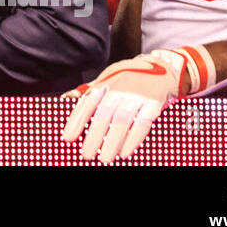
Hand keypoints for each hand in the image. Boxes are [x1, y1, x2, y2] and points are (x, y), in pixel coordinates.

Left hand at [61, 49, 187, 163]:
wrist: (162, 68)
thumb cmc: (128, 78)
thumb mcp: (108, 78)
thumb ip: (89, 91)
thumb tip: (64, 99)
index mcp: (105, 84)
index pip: (86, 103)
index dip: (76, 121)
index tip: (67, 138)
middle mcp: (119, 89)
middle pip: (103, 114)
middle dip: (93, 136)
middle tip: (86, 154)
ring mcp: (137, 96)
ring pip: (122, 121)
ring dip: (112, 142)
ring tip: (104, 158)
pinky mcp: (153, 104)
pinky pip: (142, 123)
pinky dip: (132, 139)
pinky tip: (124, 153)